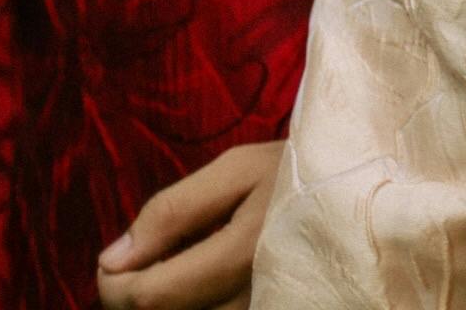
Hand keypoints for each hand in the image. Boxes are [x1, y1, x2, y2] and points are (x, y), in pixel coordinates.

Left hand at [97, 141, 282, 309]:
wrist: (354, 190)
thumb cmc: (293, 171)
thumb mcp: (236, 169)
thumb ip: (172, 211)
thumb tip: (111, 259)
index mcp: (241, 255)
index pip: (150, 298)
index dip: (114, 285)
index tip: (111, 260)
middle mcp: (252, 300)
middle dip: (133, 294)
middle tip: (141, 257)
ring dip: (163, 302)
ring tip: (174, 265)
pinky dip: (190, 305)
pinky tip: (198, 280)